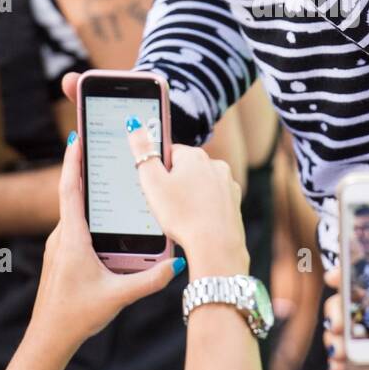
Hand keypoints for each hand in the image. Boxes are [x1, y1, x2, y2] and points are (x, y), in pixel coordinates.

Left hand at [27, 133, 182, 361]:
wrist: (48, 339)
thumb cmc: (76, 316)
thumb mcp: (118, 297)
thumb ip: (149, 281)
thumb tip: (175, 265)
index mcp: (72, 239)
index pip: (70, 190)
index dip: (72, 162)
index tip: (76, 138)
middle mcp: (61, 237)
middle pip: (73, 196)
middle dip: (86, 170)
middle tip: (101, 148)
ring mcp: (59, 246)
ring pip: (76, 213)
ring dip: (90, 196)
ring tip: (110, 180)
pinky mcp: (61, 256)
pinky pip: (76, 228)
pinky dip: (90, 217)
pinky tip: (108, 223)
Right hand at [125, 117, 248, 276]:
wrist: (216, 245)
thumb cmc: (182, 215)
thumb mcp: (152, 181)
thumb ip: (142, 151)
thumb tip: (134, 124)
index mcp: (194, 155)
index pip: (167, 154)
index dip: (157, 173)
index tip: (156, 189)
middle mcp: (215, 165)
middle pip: (184, 170)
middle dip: (173, 185)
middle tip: (166, 206)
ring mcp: (227, 184)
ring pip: (198, 187)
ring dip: (189, 198)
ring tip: (182, 217)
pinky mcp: (233, 202)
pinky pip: (211, 202)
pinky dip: (203, 210)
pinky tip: (196, 223)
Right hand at [323, 247, 368, 369]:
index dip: (353, 268)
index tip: (336, 275)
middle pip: (354, 296)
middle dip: (336, 306)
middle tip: (337, 322)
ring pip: (348, 324)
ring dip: (334, 334)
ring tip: (338, 349)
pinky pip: (353, 352)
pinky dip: (340, 358)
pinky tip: (338, 366)